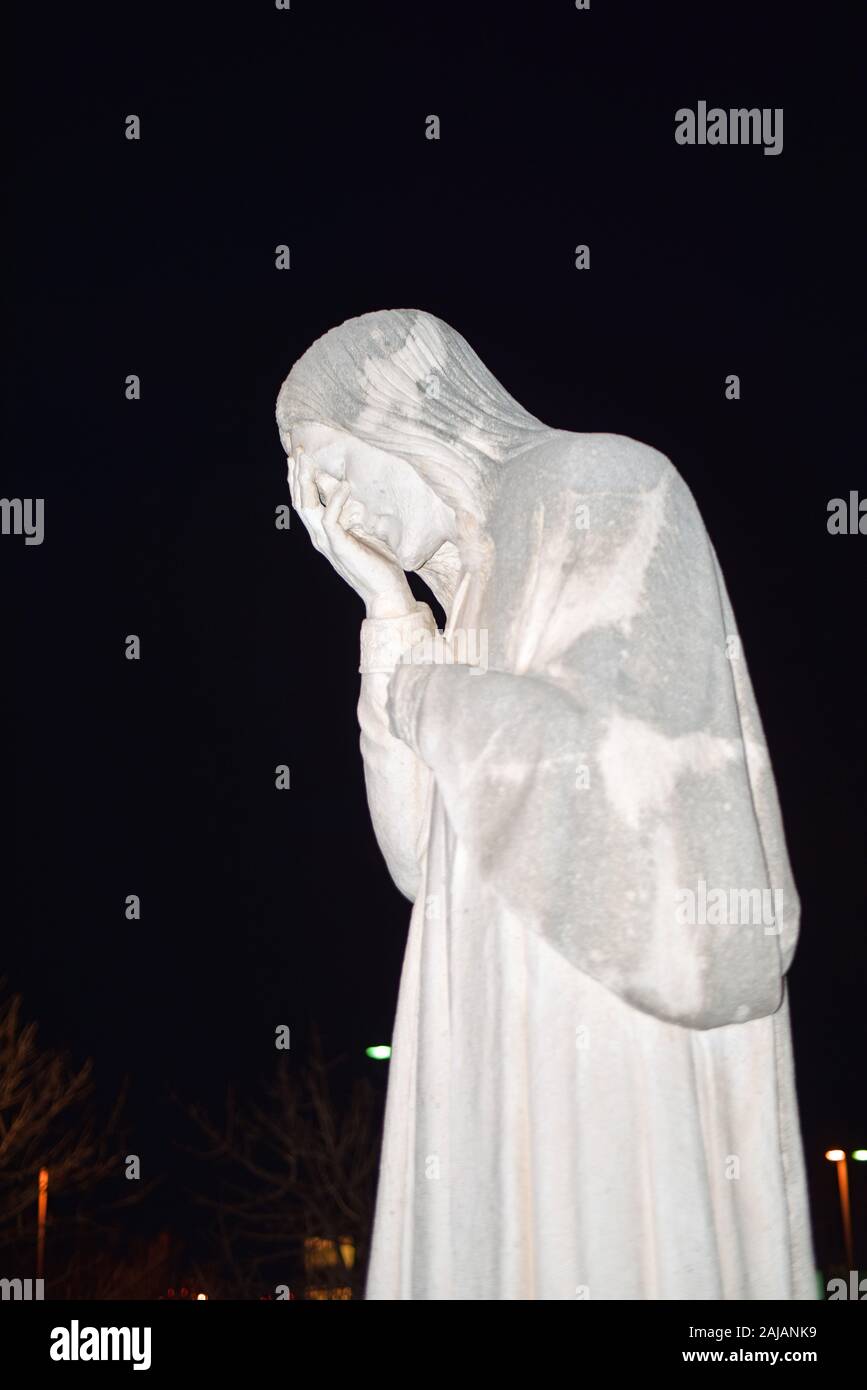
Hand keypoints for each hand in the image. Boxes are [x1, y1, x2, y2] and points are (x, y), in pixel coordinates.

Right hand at [287, 450, 414, 618]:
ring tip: (308, 459)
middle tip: (296, 449)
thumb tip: (349, 491)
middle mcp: (320, 537)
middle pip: (298, 500)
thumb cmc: (380, 563)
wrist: (386, 593)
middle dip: (296, 474)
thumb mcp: (363, 532)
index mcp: (323, 534)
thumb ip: (352, 514)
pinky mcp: (340, 548)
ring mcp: (327, 543)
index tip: (297, 456)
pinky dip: (336, 501)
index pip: (303, 502)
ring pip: (307, 507)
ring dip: (306, 482)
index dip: (298, 479)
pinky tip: (344, 486)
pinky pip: (331, 520)